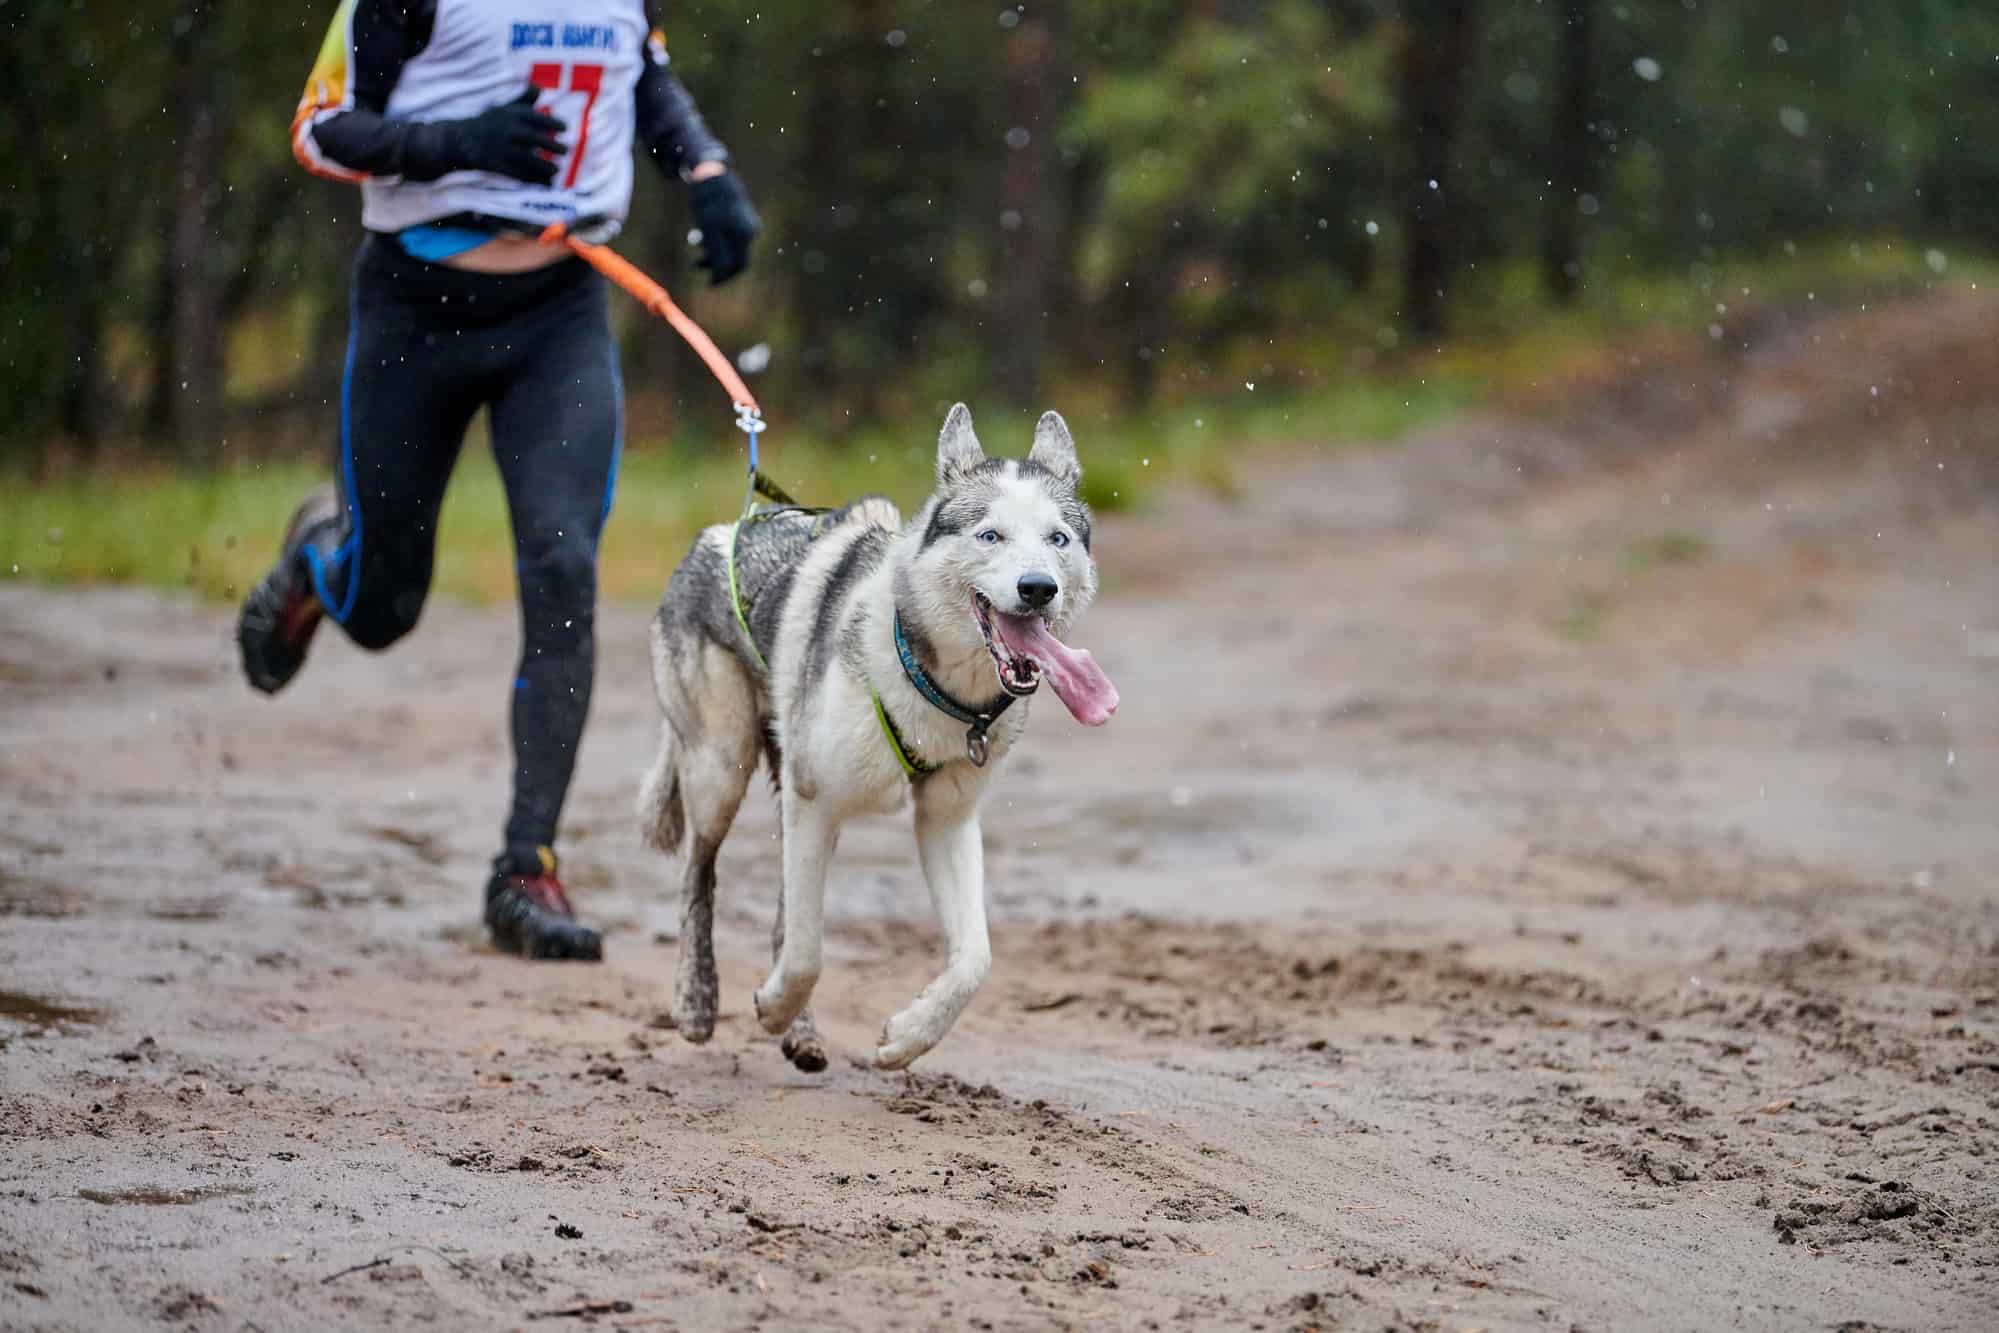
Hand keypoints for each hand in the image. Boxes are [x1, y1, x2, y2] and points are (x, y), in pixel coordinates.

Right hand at [408, 88, 565, 184]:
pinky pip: (518, 173)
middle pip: (532, 138)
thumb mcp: (503, 108)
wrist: (460, 140)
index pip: (533, 117)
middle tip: (566, 150)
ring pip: (526, 158)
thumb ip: (523, 100)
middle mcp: (504, 131)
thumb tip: (538, 87)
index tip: (564, 128)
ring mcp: (499, 149)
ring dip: (543, 165)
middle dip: (550, 145)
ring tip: (557, 169)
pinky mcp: (495, 165)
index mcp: (508, 115)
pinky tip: (548, 182)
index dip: (550, 122)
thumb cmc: (488, 123)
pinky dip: (533, 179)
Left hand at [687, 169, 759, 284]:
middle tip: (695, 265)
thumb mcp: (710, 230)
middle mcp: (750, 229)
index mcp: (746, 234)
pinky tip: (702, 231)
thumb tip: (720, 274)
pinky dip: (715, 237)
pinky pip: (728, 234)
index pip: (738, 265)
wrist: (710, 170)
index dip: (723, 276)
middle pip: (735, 257)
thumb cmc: (709, 201)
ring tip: (693, 240)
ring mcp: (746, 221)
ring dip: (712, 249)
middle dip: (715, 263)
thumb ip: (717, 254)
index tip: (708, 283)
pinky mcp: (739, 215)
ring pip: (730, 245)